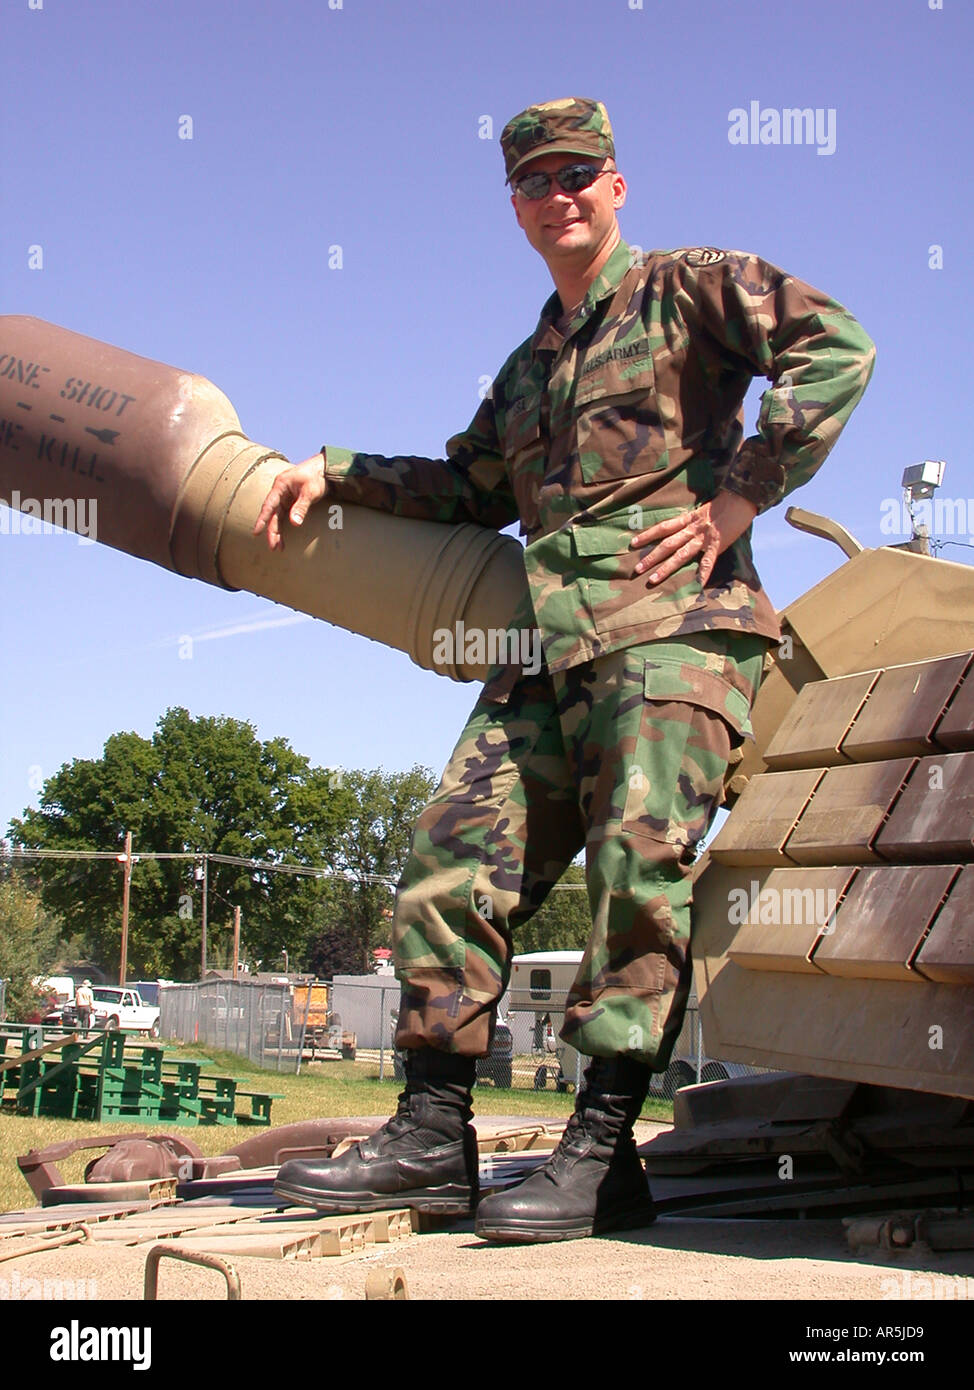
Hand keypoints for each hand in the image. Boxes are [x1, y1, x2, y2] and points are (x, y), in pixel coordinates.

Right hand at [253, 454, 329, 550]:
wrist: (326, 469)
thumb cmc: (317, 476)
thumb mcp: (310, 492)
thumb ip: (301, 507)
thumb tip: (294, 523)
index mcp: (280, 486)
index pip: (269, 505)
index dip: (262, 519)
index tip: (256, 532)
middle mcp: (280, 492)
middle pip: (273, 514)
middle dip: (272, 531)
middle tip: (273, 547)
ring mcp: (285, 497)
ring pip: (278, 517)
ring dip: (278, 531)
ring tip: (279, 547)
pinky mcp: (292, 501)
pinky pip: (285, 516)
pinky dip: (285, 526)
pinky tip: (283, 538)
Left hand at [629, 492, 757, 585]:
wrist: (742, 499)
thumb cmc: (724, 504)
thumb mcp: (703, 511)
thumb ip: (692, 522)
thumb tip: (682, 530)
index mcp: (688, 519)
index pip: (663, 527)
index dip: (647, 535)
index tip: (633, 543)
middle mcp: (692, 529)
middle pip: (667, 544)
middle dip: (651, 557)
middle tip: (636, 569)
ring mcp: (704, 538)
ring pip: (680, 554)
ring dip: (666, 568)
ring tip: (653, 579)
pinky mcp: (717, 545)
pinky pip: (708, 562)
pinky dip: (702, 575)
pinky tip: (697, 587)